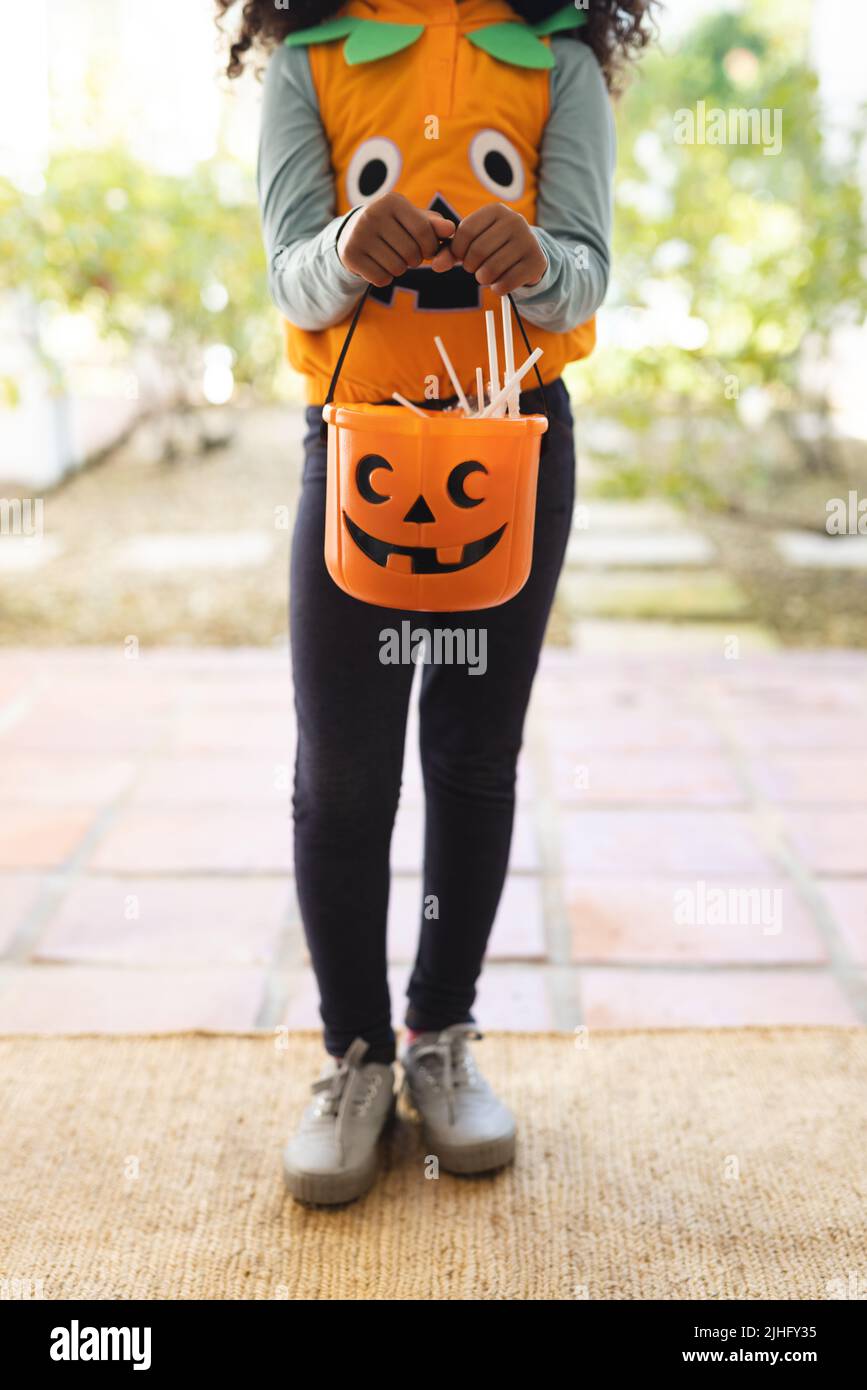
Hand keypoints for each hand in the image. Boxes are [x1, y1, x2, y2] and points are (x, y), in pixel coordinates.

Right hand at [337, 192, 455, 287]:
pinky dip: (385, 278)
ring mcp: (359, 234)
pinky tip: (378, 265)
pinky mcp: (350, 254)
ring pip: (397, 268)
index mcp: (392, 201)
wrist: (354, 232)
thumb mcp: (414, 221)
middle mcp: (373, 214)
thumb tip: (451, 230)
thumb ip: (435, 226)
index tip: (427, 249)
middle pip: (411, 253)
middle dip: (414, 260)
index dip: (431, 248)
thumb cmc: (395, 227)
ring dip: (400, 269)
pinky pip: (381, 278)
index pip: (424, 232)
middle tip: (405, 253)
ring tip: (391, 257)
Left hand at [430, 203, 546, 295]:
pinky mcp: (536, 261)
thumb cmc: (494, 247)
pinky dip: (497, 289)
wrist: (528, 254)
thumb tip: (436, 265)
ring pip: (491, 268)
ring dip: (483, 279)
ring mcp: (528, 240)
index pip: (465, 231)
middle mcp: (514, 220)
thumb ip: (451, 252)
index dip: (458, 251)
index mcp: (496, 210)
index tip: (463, 257)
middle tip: (476, 269)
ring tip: (486, 276)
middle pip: (478, 251)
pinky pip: (507, 282)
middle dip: (471, 266)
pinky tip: (498, 285)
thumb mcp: (473, 243)